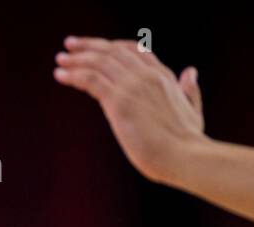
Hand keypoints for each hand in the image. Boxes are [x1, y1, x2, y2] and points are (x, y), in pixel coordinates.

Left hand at [54, 36, 204, 185]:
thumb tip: (190, 71)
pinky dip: (73, 75)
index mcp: (164, 76)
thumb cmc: (188, 142)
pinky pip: (91, 79)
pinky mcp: (119, 101)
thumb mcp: (193, 109)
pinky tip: (60, 75)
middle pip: (113, 51)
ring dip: (76, 59)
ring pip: (99, 62)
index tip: (96, 47)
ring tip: (60, 59)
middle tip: (69, 44)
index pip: (135, 50)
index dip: (113, 46)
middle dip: (89, 46)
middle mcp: (147, 75)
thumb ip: (190, 90)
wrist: (184, 155)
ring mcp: (133, 86)